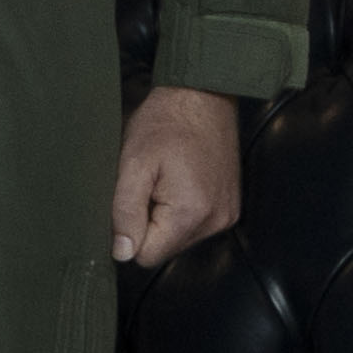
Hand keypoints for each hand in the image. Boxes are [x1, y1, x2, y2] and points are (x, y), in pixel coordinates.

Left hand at [112, 85, 241, 265]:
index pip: (147, 256)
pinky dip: (179, 210)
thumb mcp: (133, 165)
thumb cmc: (165, 124)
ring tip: (161, 180)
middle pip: (164, 248)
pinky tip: (176, 181)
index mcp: (191, 214)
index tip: (126, 203)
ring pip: (179, 238)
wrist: (203, 96)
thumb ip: (125, 212)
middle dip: (146, 224)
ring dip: (162, 217)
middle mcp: (216, 221)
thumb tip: (122, 253)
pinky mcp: (230, 206)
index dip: (127, 235)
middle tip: (145, 185)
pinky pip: (195, 224)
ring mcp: (227, 214)